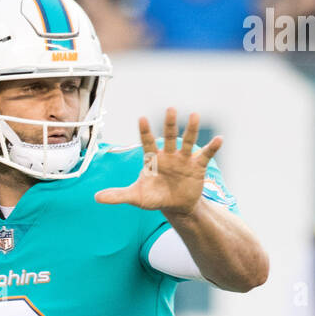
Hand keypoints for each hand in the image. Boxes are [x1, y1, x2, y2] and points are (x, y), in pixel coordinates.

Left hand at [95, 109, 222, 215]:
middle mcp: (168, 154)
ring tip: (194, 115)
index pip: (147, 142)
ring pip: (187, 141)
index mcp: (152, 159)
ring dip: (191, 129)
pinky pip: (206, 155)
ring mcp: (184, 159)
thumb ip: (118, 195)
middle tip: (170, 109)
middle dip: (169, 124)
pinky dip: (212, 148)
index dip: (144, 131)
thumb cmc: (154, 197)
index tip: (141, 119)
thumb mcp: (136, 197)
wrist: (175, 206)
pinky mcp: (197, 166)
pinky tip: (219, 139)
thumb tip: (95, 197)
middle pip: (169, 136)